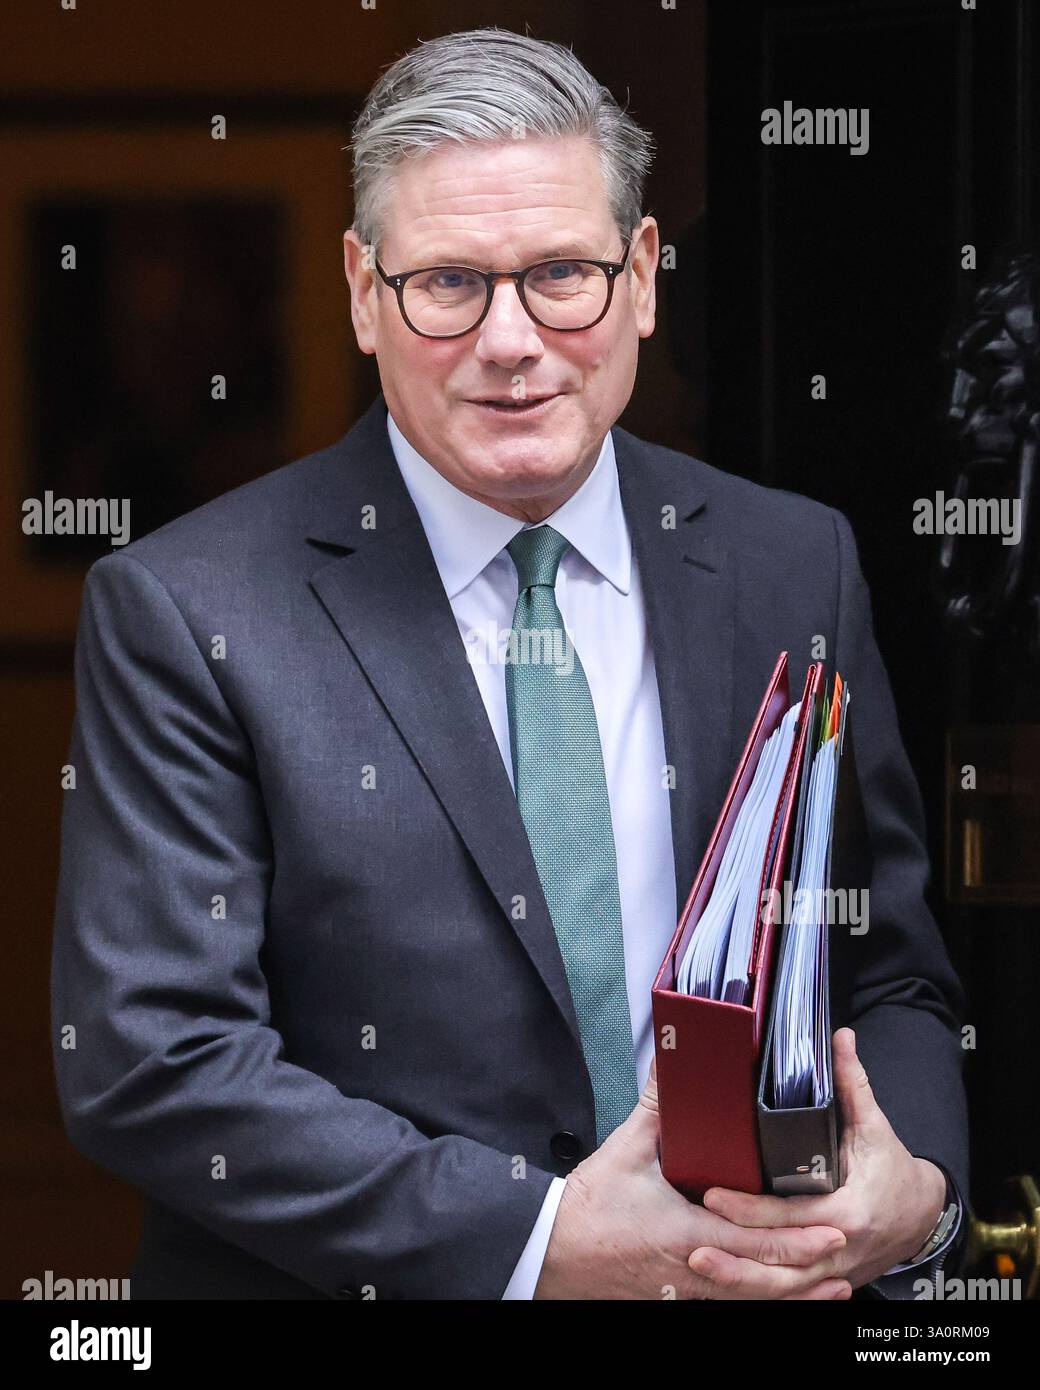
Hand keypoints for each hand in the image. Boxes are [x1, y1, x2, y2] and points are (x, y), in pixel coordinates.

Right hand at [534, 1056, 850, 1298]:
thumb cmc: (589, 1206)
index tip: (832, 1229)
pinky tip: (779, 1295)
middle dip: (808, 1268)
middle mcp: (694, 1268)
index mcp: (686, 1231)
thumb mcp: (626, 1150)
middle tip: (844, 1253)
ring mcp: (687, 1289)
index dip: (797, 1238)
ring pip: (750, 1298)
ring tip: (831, 1287)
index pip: (754, 1239)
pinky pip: (728, 1303)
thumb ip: (659, 1107)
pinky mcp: (678, 1296)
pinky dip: (760, 1300)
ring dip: (794, 1294)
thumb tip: (675, 1062)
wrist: (553, 1251)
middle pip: (764, 1278)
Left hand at [693, 1027, 948, 1293]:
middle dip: (736, 1256)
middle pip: (782, 1261)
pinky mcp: (823, 1281)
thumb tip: (840, 1037)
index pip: (791, 1215)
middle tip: (691, 1243)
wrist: (922, 1216)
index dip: (752, 1210)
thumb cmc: (894, 1171)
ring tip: (700, 1266)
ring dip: (740, 1282)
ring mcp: (831, 1272)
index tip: (713, 1195)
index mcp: (848, 1212)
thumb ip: (853, 1084)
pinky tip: (725, 1282)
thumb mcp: (876, 1127)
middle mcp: (838, 1249)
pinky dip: (758, 1290)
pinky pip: (789, 1291)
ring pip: (782, 1287)